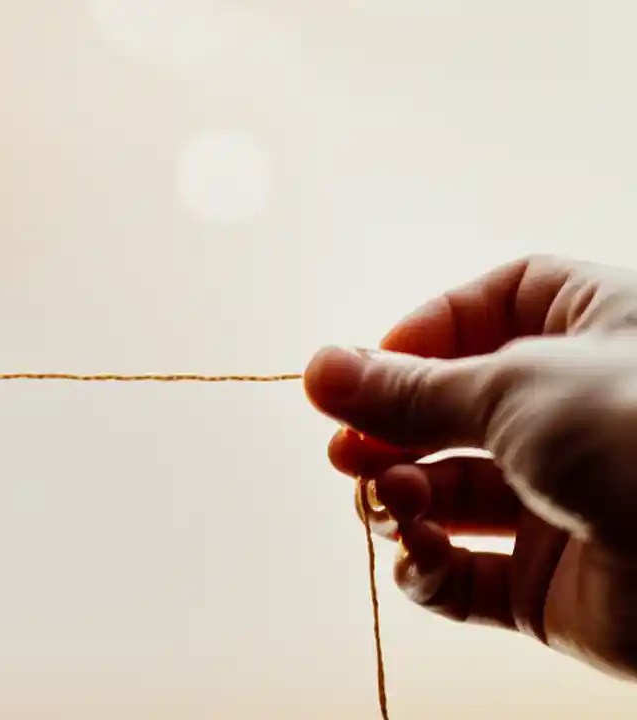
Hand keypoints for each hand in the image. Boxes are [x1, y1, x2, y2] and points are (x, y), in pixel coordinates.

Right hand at [304, 254, 636, 678]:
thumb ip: (407, 390)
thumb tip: (318, 370)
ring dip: (399, 497)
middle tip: (344, 448)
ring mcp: (563, 502)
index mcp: (598, 331)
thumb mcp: (513, 386)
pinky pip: (463, 575)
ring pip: (447, 494)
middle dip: (390, 429)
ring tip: (387, 497)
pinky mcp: (552, 585)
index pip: (495, 307)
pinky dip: (425, 565)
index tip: (369, 368)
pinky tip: (419, 552)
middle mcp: (579, 414)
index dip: (426, 331)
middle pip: (453, 409)